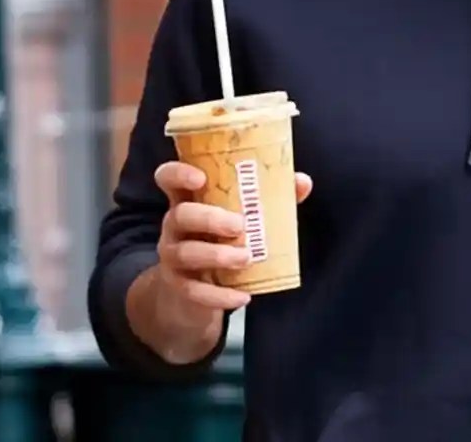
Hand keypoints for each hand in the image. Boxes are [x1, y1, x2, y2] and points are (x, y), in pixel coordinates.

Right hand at [128, 162, 312, 363]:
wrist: (194, 291)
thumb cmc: (221, 239)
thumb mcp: (240, 215)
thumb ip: (272, 197)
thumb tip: (302, 182)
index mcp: (188, 200)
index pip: (168, 178)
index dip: (179, 174)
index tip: (200, 178)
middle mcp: (175, 225)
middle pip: (180, 215)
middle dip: (210, 219)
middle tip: (241, 225)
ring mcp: (173, 256)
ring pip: (185, 253)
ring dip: (217, 255)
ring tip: (246, 258)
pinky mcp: (179, 286)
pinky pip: (195, 291)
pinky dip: (220, 295)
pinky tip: (243, 296)